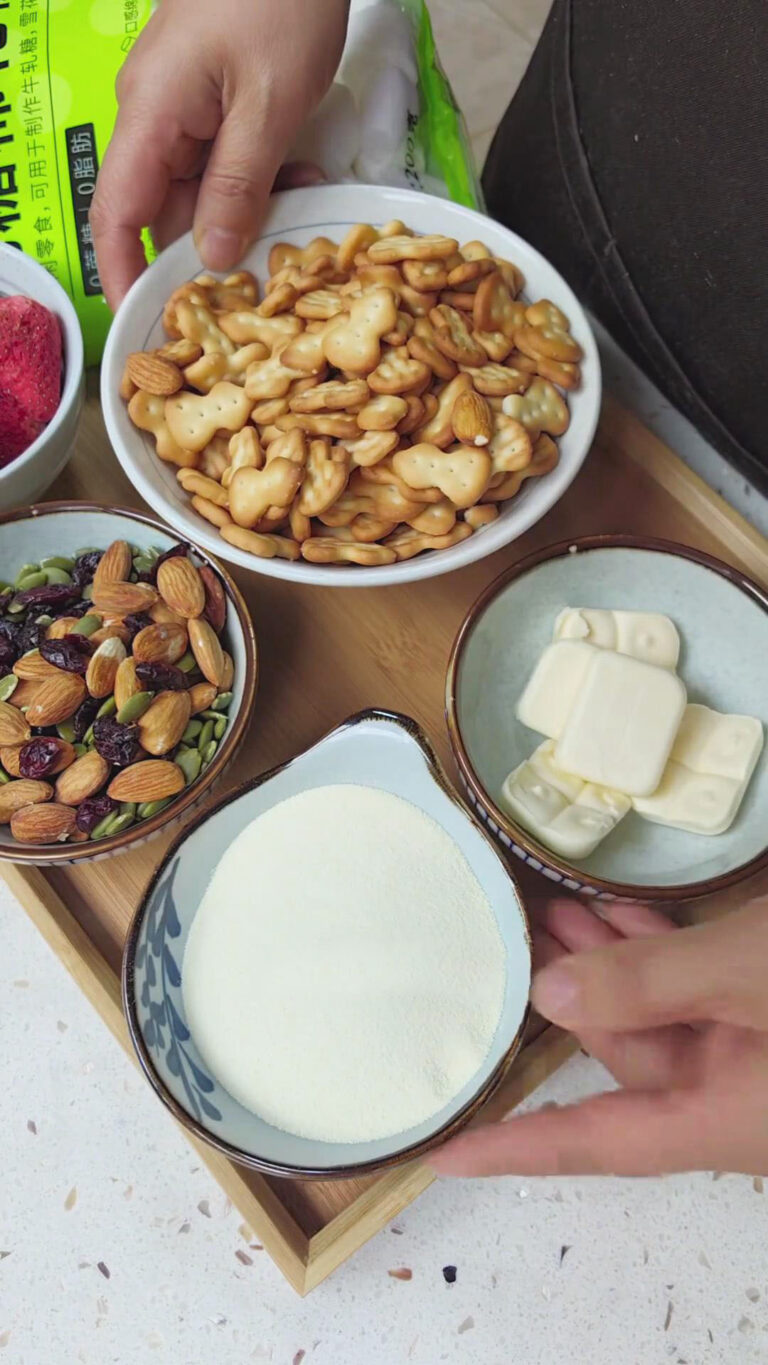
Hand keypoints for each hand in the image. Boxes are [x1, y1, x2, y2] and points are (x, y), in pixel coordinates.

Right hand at [91, 0, 348, 308]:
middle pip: (164, 208)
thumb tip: (215, 257)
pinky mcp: (214, 95)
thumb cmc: (277, 1)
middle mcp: (155, 116)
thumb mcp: (269, 105)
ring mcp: (184, 104)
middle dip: (211, 246)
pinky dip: (262, 175)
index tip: (143, 325)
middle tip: (261, 283)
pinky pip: (227, 157)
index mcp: (150, 117)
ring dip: (249, 208)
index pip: (116, 215)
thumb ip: (240, 186)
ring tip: (300, 208)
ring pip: (203, 187)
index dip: (123, 274)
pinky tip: (305, 174)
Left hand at [431, 895, 767, 1177]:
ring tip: (548, 910)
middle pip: (624, 1056)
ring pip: (660, 1016)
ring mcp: (754, 1056)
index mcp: (720, 1120)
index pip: (593, 1142)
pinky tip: (615, 912)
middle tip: (508, 938)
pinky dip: (659, 958)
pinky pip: (699, 996)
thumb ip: (649, 983)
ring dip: (608, 965)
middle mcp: (731, 1100)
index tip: (437, 1154)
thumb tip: (549, 994)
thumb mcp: (743, 974)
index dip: (511, 1147)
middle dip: (562, 995)